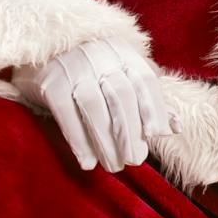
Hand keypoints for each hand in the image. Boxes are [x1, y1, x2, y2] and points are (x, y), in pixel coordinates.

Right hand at [20, 39, 173, 173]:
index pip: (145, 80)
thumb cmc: (92, 73)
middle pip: (121, 96)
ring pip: (95, 107)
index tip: (157, 135)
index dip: (154, 107)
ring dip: (106, 142)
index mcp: (122, 52)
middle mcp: (99, 55)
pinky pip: (67, 115)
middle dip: (130, 132)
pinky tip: (87, 162)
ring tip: (113, 165)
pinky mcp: (49, 83)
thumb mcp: (123, 78)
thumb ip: (149, 100)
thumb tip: (176, 127)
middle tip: (134, 160)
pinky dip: (79, 141)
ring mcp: (72, 67)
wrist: (41, 58)